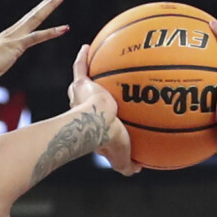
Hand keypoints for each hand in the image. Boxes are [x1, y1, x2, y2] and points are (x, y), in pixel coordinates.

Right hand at [0, 0, 70, 88]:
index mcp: (9, 36)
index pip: (30, 19)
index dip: (42, 8)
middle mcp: (12, 32)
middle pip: (35, 13)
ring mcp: (14, 37)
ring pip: (37, 17)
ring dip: (51, 4)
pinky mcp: (16, 46)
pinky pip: (36, 37)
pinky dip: (51, 33)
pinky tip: (65, 28)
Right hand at [68, 46, 138, 175]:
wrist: (98, 124)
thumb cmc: (109, 141)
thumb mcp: (123, 157)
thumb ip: (128, 165)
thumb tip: (136, 169)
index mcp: (93, 127)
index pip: (96, 122)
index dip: (101, 120)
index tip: (109, 117)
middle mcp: (82, 110)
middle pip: (84, 102)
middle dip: (89, 97)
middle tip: (100, 90)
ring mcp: (81, 96)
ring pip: (82, 84)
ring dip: (87, 75)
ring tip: (95, 63)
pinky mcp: (81, 84)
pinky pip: (80, 67)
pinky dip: (83, 57)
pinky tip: (87, 46)